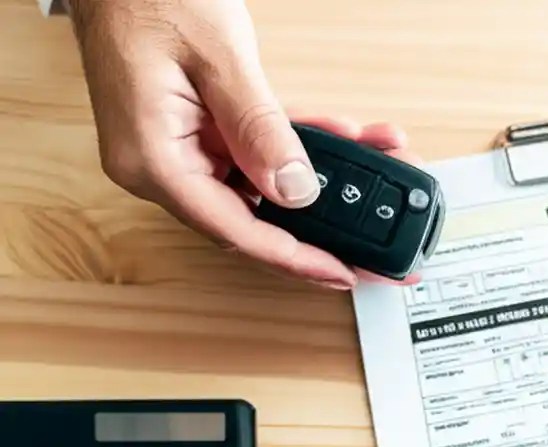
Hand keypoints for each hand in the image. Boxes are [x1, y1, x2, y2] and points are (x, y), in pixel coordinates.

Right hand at [65, 0, 420, 289]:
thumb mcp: (219, 58)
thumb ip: (259, 128)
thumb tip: (295, 189)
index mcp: (152, 160)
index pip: (235, 229)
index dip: (295, 257)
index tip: (340, 271)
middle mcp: (161, 165)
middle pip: (255, 217)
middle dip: (324, 219)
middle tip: (376, 237)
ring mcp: (178, 149)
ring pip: (264, 185)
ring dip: (322, 175)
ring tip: (379, 163)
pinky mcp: (196, 131)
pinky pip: (255, 153)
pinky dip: (299, 145)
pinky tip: (344, 136)